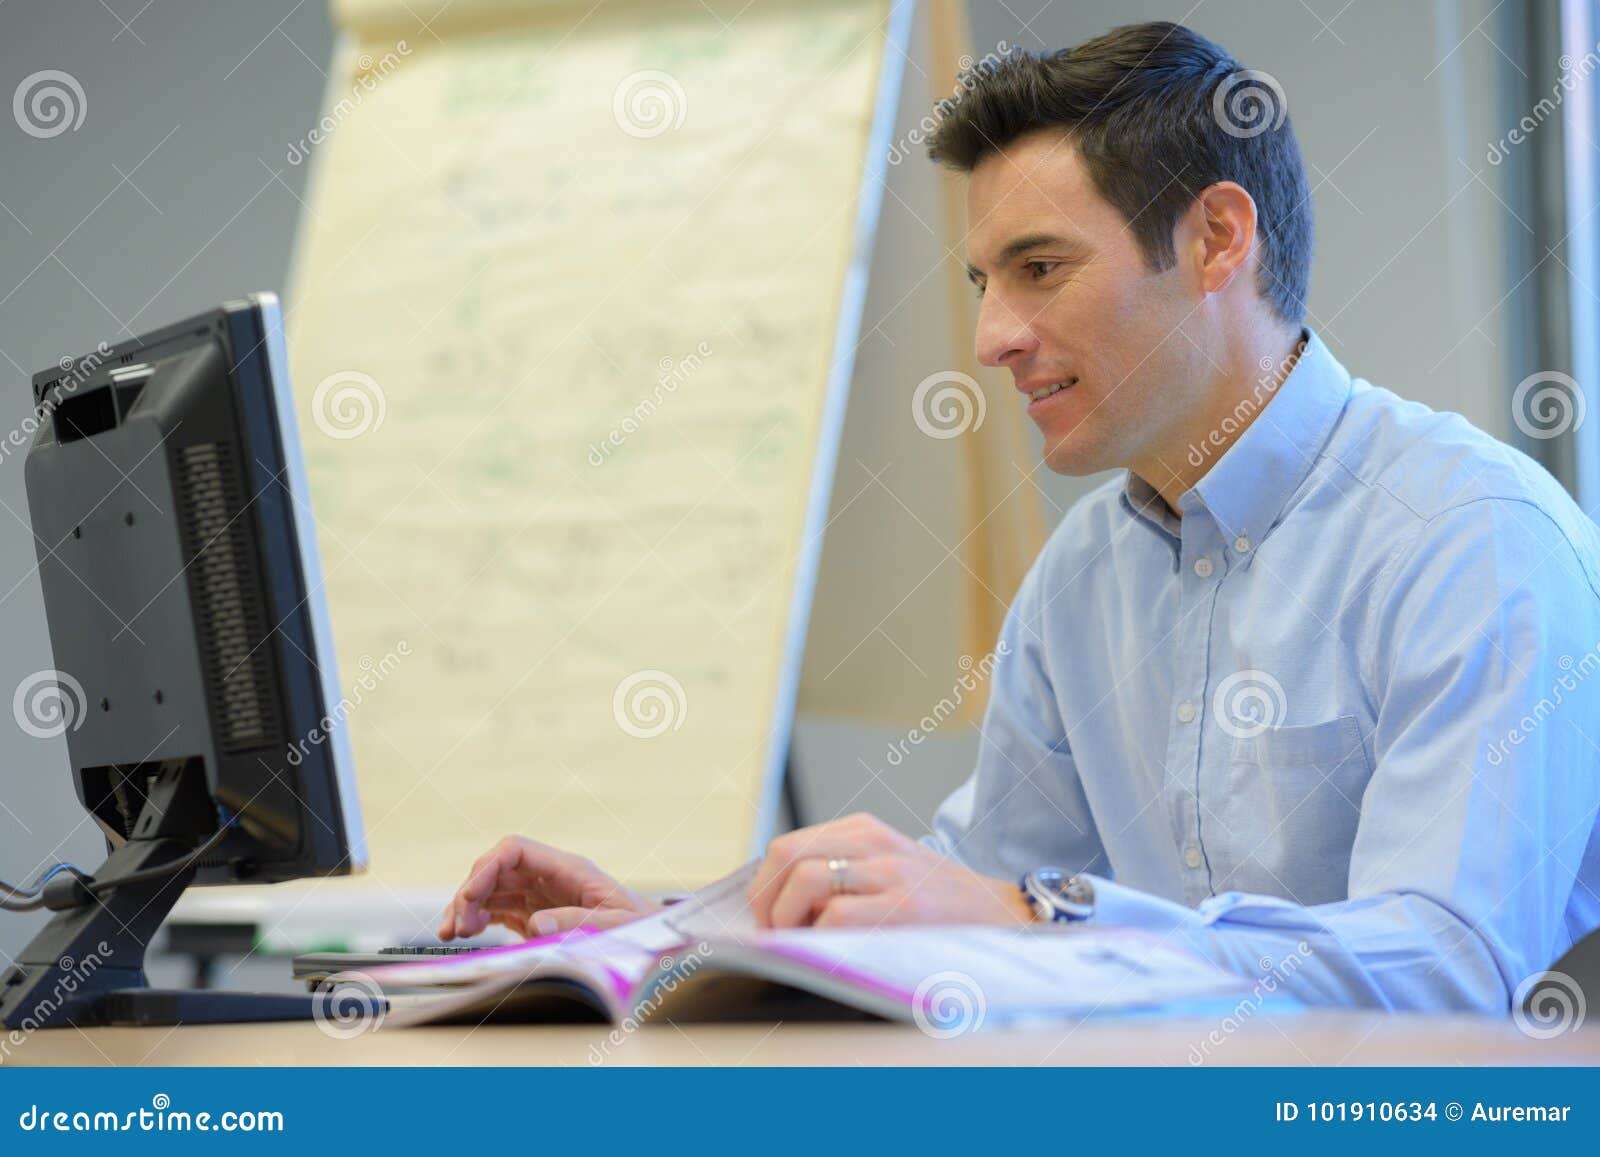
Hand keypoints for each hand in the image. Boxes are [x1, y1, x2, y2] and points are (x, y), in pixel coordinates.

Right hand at [437, 835, 660, 939]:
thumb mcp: (618, 926)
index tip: (468, 898)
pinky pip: (500, 908)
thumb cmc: (641, 930)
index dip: (486, 867)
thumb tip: (536, 922)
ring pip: (493, 888)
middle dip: (470, 891)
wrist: (657, 941)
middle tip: (457, 927)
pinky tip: (466, 932)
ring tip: (452, 933)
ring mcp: (543, 895)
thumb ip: (579, 922)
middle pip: (497, 868)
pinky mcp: (538, 915)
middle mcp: (552, 877)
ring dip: (468, 906)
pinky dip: (479, 917)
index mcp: (570, 869)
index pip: (516, 851)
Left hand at [747, 812, 1035, 928]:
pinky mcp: (904, 907)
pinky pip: (836, 915)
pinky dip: (819, 938)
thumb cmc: (942, 904)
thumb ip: (843, 872)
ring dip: (787, 919)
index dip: (765, 887)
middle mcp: (873, 843)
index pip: (788, 846)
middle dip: (765, 900)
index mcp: (865, 831)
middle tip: (773, 934)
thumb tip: (778, 904)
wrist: (1006, 915)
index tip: (768, 919)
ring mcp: (889, 873)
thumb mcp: (889, 868)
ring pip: (804, 879)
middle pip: (785, 854)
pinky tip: (831, 952)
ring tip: (800, 944)